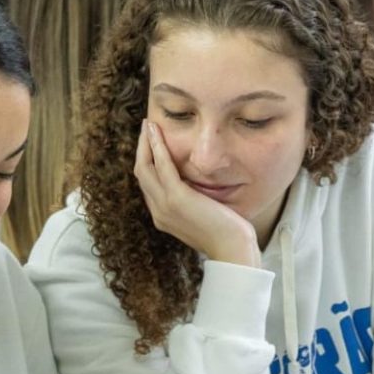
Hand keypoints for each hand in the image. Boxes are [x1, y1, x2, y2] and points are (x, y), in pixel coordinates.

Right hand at [133, 120, 259, 266]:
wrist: (232, 249)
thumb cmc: (224, 233)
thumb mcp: (202, 215)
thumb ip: (192, 201)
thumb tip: (197, 186)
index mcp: (162, 216)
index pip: (147, 184)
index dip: (147, 161)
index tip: (151, 143)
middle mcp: (158, 211)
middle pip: (141, 173)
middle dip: (142, 148)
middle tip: (146, 127)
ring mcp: (164, 206)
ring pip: (145, 168)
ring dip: (146, 143)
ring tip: (149, 125)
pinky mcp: (176, 198)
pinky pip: (161, 166)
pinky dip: (157, 147)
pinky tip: (157, 132)